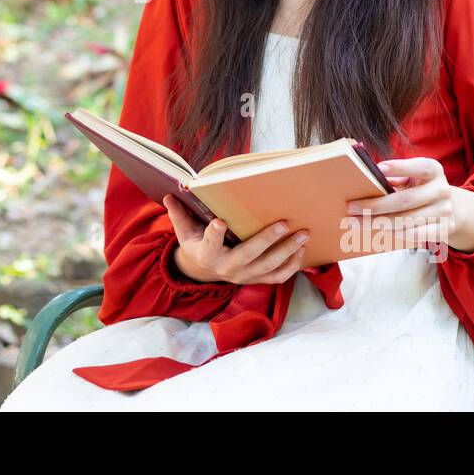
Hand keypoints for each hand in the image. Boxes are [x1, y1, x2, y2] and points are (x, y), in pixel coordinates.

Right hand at [163, 194, 308, 284]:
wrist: (204, 272)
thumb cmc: (196, 244)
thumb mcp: (184, 231)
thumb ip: (179, 214)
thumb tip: (169, 194)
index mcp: (207, 254)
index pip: (209, 243)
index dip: (214, 234)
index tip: (219, 221)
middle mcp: (227, 268)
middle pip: (249, 255)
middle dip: (267, 240)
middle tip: (284, 223)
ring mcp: (245, 276)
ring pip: (269, 266)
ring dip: (288, 251)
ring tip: (303, 234)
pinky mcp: (257, 280)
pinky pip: (279, 277)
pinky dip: (293, 265)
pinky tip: (301, 250)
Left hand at [345, 157, 456, 249]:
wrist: (447, 207)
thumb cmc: (419, 188)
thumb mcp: (411, 177)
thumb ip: (393, 177)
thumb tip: (362, 180)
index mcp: (433, 170)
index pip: (419, 167)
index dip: (399, 167)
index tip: (378, 168)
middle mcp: (442, 189)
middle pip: (405, 200)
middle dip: (375, 206)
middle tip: (351, 208)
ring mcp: (445, 211)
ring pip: (406, 221)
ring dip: (378, 223)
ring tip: (357, 223)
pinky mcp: (444, 229)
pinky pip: (414, 235)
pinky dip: (394, 233)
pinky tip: (377, 231)